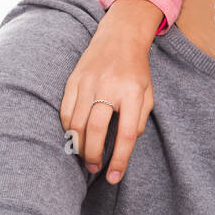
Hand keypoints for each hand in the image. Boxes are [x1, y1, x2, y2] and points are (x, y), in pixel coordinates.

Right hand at [60, 0, 162, 182]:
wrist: (120, 37)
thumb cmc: (136, 70)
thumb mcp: (148, 93)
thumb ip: (139, 119)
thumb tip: (126, 144)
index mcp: (133, 93)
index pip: (127, 134)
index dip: (120, 160)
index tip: (114, 177)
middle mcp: (109, 88)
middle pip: (96, 129)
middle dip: (94, 155)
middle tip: (95, 169)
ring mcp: (88, 83)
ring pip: (77, 123)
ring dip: (79, 145)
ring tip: (85, 156)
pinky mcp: (73, 80)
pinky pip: (66, 110)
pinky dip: (68, 128)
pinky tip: (74, 136)